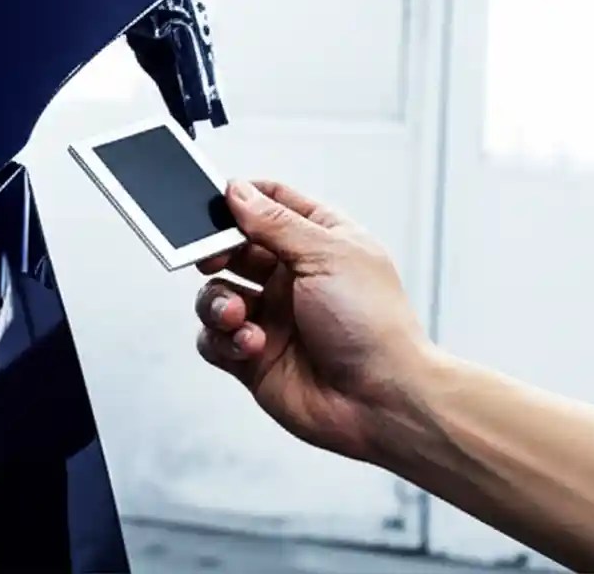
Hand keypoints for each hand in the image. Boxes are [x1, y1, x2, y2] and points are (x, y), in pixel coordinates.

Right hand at [195, 180, 433, 462]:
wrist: (382, 402)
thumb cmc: (374, 326)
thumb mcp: (327, 255)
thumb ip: (275, 222)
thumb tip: (238, 192)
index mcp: (318, 242)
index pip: (271, 204)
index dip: (240, 199)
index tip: (215, 203)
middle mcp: (292, 278)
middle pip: (233, 248)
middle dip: (216, 252)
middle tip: (211, 258)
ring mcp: (272, 318)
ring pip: (216, 294)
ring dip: (217, 302)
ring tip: (237, 314)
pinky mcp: (254, 358)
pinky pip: (215, 340)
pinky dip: (223, 340)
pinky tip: (250, 345)